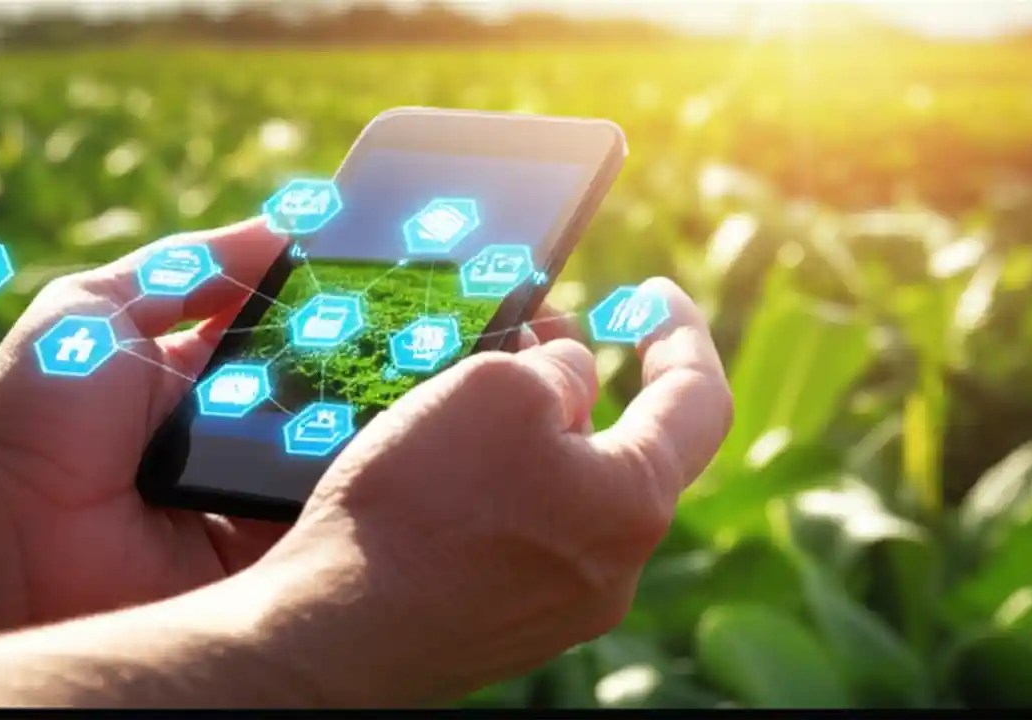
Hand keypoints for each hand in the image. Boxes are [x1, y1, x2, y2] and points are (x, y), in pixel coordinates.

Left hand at [0, 219, 582, 630]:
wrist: (2, 537)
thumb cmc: (37, 417)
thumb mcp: (99, 308)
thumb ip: (186, 264)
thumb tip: (282, 224)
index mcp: (227, 376)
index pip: (325, 333)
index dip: (383, 307)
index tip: (452, 279)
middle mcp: (264, 436)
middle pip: (362, 393)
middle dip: (429, 363)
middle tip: (506, 328)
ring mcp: (278, 500)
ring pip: (371, 455)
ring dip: (425, 422)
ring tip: (498, 381)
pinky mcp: (282, 560)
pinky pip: (349, 517)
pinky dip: (389, 487)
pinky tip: (441, 447)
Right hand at [208, 278, 732, 704]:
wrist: (334, 632)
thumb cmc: (419, 504)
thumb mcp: (495, 387)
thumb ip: (557, 368)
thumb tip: (569, 378)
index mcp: (633, 502)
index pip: (697, 402)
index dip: (683, 333)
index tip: (655, 293)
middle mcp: (613, 567)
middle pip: (624, 448)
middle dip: (583, 379)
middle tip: (536, 328)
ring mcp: (560, 607)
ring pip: (569, 492)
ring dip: (538, 431)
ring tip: (476, 387)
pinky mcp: (506, 624)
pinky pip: (526, 535)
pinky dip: (506, 483)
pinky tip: (451, 462)